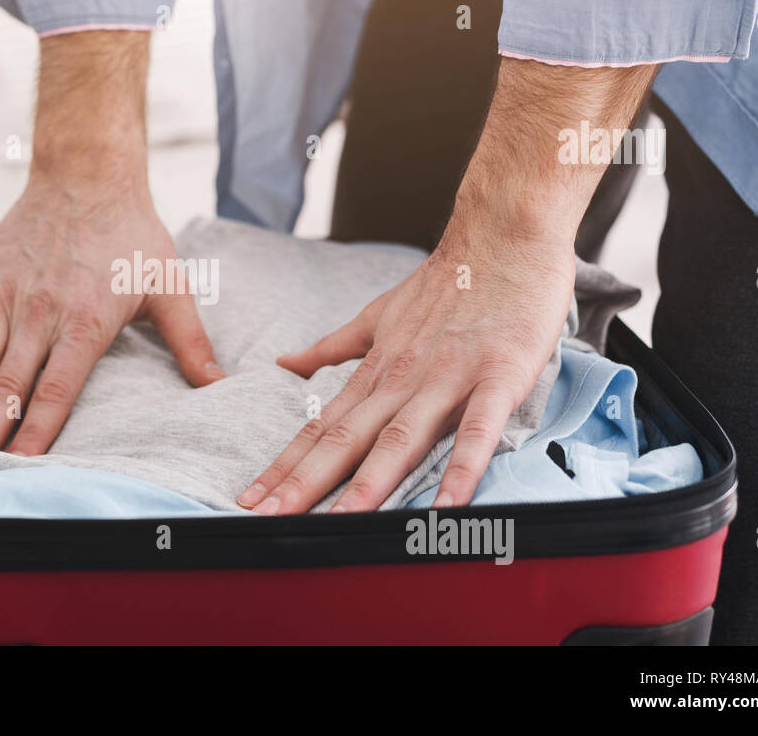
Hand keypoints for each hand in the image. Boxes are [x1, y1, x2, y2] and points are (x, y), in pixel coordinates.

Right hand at [0, 179, 222, 454]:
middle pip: (10, 385)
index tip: (21, 469)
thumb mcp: (170, 288)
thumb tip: (218, 386)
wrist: (89, 173)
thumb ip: (190, 343)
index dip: (37, 434)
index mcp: (85, 324)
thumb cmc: (132, 234)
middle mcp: (41, 314)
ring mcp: (8, 294)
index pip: (56, 392)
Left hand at [238, 215, 574, 513]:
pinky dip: (461, 470)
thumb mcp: (378, 313)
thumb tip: (285, 364)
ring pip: (400, 440)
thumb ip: (333, 346)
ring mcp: (448, 378)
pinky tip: (446, 508)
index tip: (253, 497)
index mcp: (376, 370)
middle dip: (305, 484)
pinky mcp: (498, 376)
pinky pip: (477, 431)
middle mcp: (403, 378)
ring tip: (339, 525)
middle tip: (269, 520)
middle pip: (345, 440)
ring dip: (368, 485)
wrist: (504, 232)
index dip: (285, 465)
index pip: (320, 426)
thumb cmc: (448, 279)